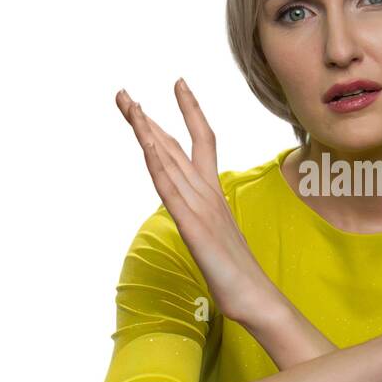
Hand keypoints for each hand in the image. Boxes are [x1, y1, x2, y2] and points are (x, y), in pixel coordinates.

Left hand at [115, 79, 276, 324]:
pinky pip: (172, 191)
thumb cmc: (237, 273)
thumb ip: (207, 218)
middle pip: (175, 145)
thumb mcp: (216, 236)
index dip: (190, 111)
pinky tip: (146, 146)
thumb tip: (196, 211)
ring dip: (147, 131)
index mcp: (213, 193)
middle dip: (146, 118)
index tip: (178, 83)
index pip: (203, 140)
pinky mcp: (194, 227)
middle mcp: (207, 192)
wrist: (257, 299)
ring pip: (170, 160)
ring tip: (129, 105)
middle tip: (123, 93)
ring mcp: (201, 208)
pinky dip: (158, 165)